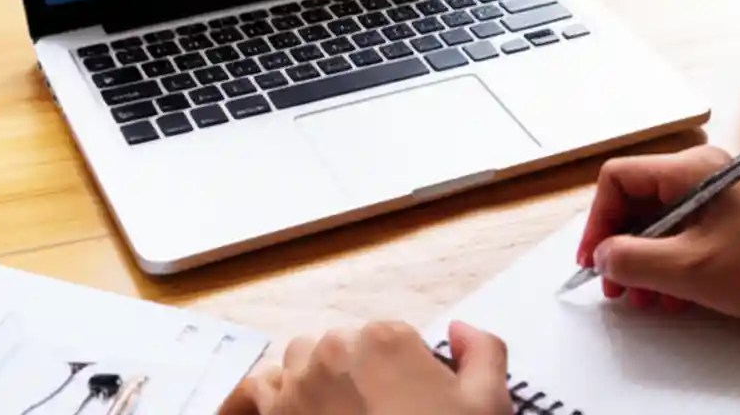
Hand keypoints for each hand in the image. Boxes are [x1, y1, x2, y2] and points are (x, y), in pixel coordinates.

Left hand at [218, 320, 510, 414]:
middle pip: (342, 349)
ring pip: (298, 364)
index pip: (391, 340)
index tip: (413, 404)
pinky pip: (251, 392)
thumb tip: (461, 332)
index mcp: (387, 340)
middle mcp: (335, 352)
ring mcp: (297, 386)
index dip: (403, 373)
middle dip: (358, 376)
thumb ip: (484, 353)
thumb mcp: (488, 407)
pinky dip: (257, 398)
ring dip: (312, 382)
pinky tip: (269, 410)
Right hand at [576, 145, 739, 340]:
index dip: (599, 220)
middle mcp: (702, 176)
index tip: (595, 260)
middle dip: (621, 247)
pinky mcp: (729, 226)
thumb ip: (633, 260)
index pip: (619, 179)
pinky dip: (668, 268)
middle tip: (616, 287)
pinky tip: (672, 297)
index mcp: (692, 169)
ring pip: (657, 226)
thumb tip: (602, 256)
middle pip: (636, 203)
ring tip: (645, 299)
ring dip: (643, 264)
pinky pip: (682, 239)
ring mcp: (717, 201)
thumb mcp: (689, 269)